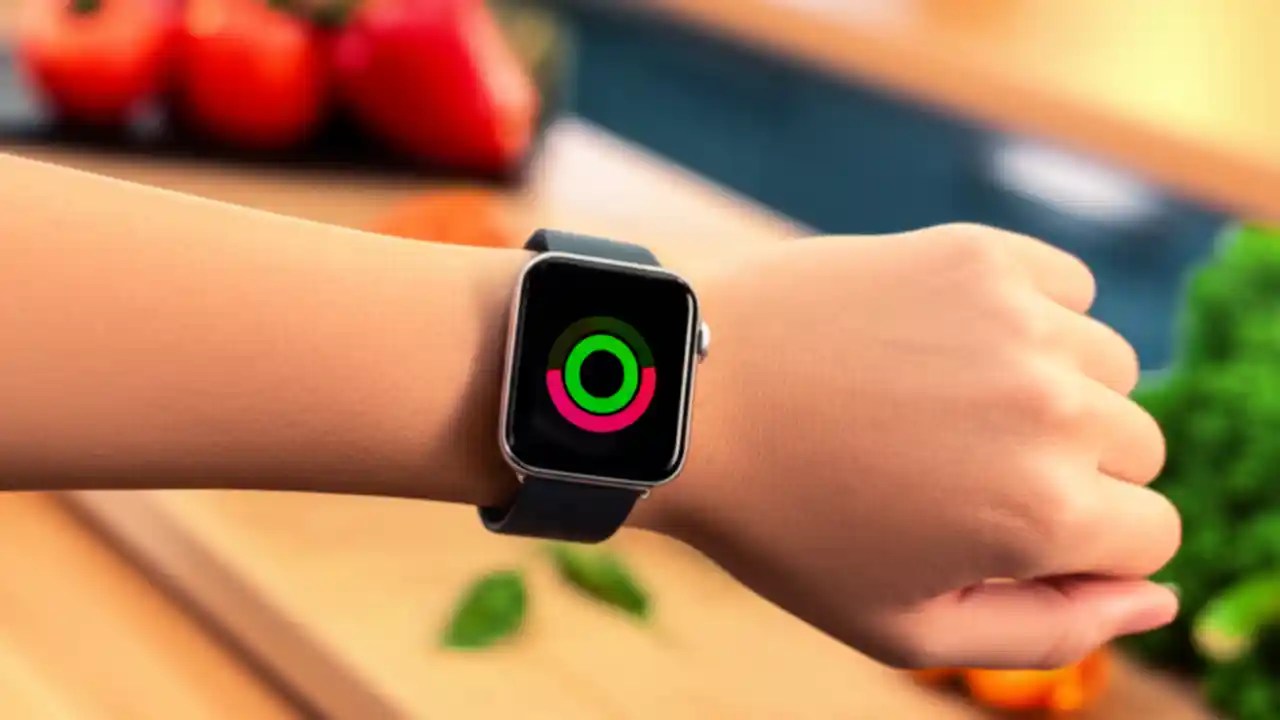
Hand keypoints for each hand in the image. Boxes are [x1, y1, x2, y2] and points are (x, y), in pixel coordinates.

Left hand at [641, 224, 1179, 669]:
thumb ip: (1053, 631)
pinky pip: (1068, 289)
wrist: (688, 397)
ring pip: (1110, 370)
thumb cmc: (788, 525)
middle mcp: (1051, 410)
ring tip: (947, 408)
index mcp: (1041, 514)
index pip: (1151, 536)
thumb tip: (1157, 599)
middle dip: (1072, 473)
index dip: (1079, 546)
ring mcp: (1017, 319)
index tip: (999, 531)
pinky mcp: (979, 253)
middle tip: (957, 471)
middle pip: (1138, 450)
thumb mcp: (908, 627)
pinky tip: (951, 343)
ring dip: (1055, 394)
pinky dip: (1033, 318)